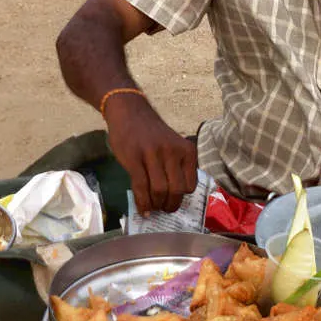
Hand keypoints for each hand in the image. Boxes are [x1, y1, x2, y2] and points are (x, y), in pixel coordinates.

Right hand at [104, 95, 197, 214]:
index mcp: (186, 150)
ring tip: (152, 208)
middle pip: (176, 190)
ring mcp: (153, 154)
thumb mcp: (173, 145)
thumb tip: (174, 197)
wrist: (129, 112)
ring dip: (156, 205)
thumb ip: (176, 167)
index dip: (182, 198)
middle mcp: (173, 151)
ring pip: (159, 190)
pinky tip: (142, 209)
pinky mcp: (134, 158)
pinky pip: (141, 187)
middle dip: (170, 205)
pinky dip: (142, 202)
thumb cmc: (151, 133)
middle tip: (163, 209)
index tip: (174, 202)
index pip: (190, 185)